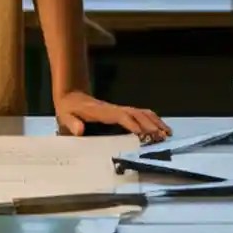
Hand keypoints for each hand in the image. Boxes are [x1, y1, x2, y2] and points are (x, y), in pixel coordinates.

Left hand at [54, 90, 170, 142]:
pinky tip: (160, 127)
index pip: (120, 116)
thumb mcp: (65, 116)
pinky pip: (140, 114)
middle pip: (136, 114)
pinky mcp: (121, 111)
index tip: (143, 134)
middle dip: (150, 124)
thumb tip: (79, 131)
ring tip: (167, 133)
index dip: (132, 124)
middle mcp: (114, 109)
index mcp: (102, 112)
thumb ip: (71, 123)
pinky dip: (152, 119)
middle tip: (163, 137)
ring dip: (155, 121)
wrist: (71, 95)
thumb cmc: (69, 109)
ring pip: (141, 112)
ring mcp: (119, 109)